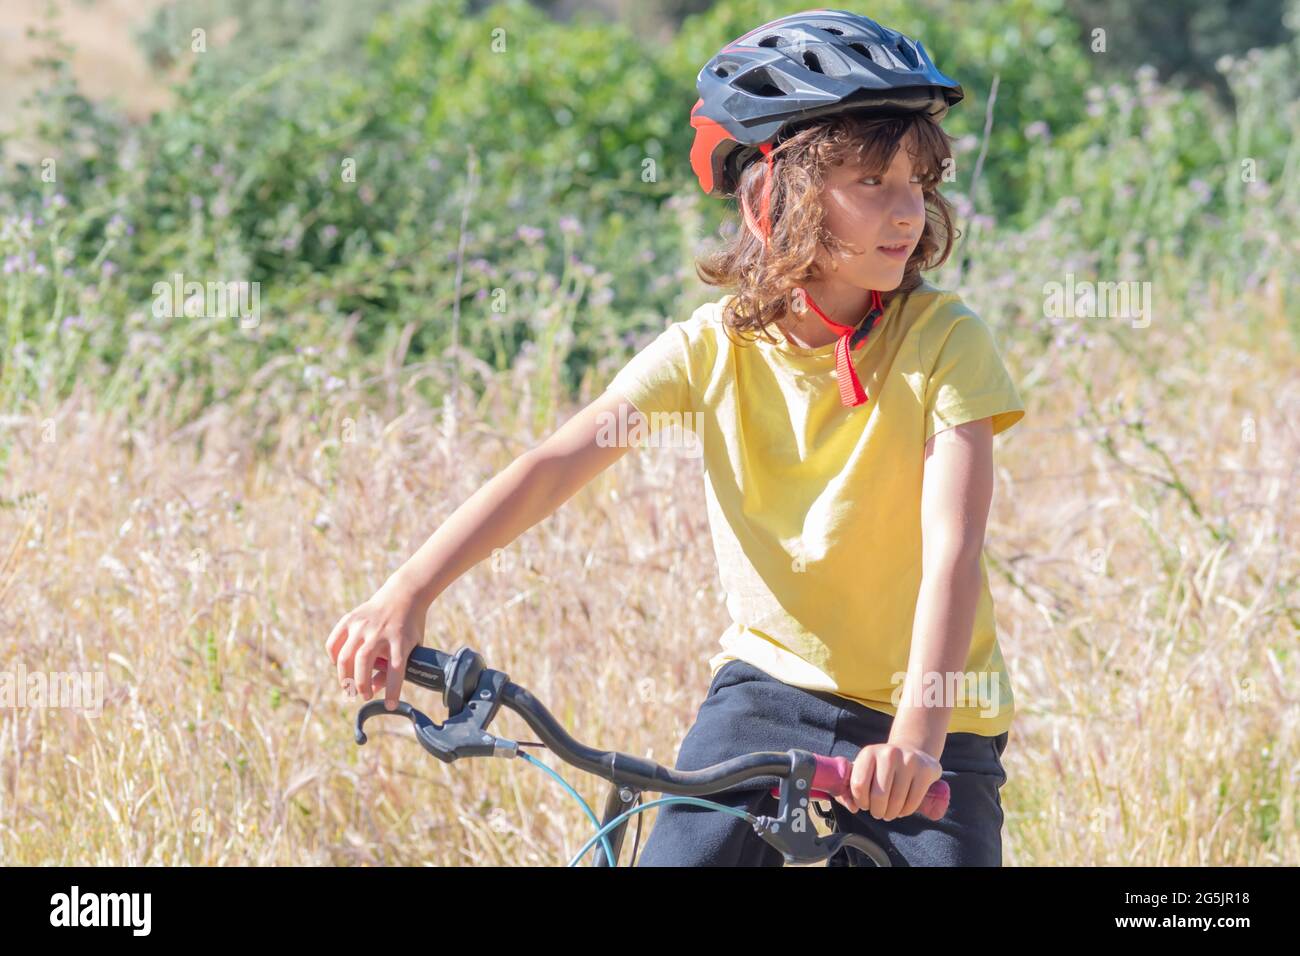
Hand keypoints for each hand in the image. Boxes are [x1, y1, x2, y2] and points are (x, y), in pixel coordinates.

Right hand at [324, 576, 427, 710]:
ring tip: (348, 687)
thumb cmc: (408, 627)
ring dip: (344, 676)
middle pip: (364, 662)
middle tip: (363, 696)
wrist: (404, 595)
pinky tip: (340, 665)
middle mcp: (379, 632)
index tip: (389, 706)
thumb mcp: (411, 646)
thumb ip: (395, 667)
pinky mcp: (350, 619)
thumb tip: (375, 689)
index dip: (392, 691)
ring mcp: (362, 625)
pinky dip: (333, 657)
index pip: (396, 670)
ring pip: (345, 655)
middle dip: (361, 684)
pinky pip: (334, 642)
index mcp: (400, 640)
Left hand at [834, 742, 942, 820]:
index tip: (865, 804)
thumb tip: (852, 808)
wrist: (912, 753)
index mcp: (869, 752)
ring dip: (891, 813)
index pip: (859, 785)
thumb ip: (849, 789)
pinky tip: (902, 809)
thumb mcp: (864, 771)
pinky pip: (913, 802)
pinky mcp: (926, 770)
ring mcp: (909, 760)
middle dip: (877, 811)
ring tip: (890, 812)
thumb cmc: (882, 769)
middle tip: (879, 813)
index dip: (861, 801)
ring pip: (896, 801)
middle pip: (878, 795)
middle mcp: (889, 753)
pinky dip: (905, 811)